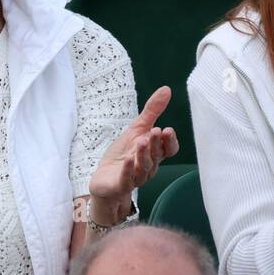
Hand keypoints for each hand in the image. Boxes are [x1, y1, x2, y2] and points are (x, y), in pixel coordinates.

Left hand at [88, 86, 179, 215]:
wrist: (104, 177)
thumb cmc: (122, 153)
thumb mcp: (136, 129)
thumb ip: (152, 111)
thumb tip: (167, 89)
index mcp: (154, 153)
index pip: (168, 149)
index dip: (170, 142)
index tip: (168, 130)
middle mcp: (148, 166)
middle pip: (156, 156)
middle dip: (155, 144)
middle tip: (154, 131)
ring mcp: (135, 177)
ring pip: (144, 168)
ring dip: (143, 155)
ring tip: (141, 141)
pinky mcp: (121, 185)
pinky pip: (127, 178)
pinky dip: (128, 169)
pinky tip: (128, 159)